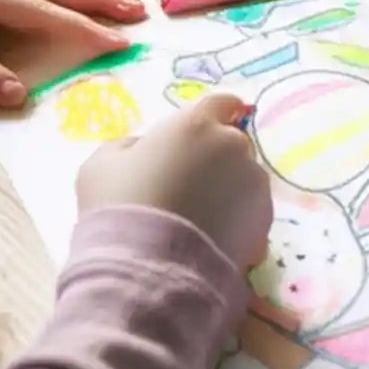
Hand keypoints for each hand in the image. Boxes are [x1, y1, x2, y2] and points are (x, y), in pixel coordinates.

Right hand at [76, 93, 271, 267]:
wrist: (149, 265)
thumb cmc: (119, 206)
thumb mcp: (102, 164)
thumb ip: (130, 146)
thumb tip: (145, 148)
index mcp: (196, 124)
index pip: (221, 102)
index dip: (215, 113)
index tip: (208, 127)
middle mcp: (233, 145)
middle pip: (232, 142)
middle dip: (216, 157)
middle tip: (189, 185)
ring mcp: (255, 182)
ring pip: (245, 177)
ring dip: (229, 189)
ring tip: (199, 219)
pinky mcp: (266, 217)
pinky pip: (252, 210)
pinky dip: (238, 219)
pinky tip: (211, 238)